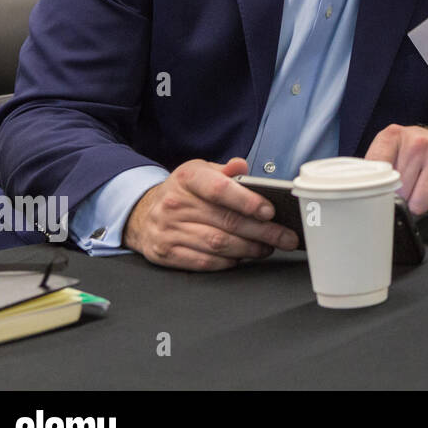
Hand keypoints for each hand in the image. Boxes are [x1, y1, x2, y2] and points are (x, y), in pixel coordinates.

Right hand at [123, 158, 297, 270]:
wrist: (142, 213)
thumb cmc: (182, 192)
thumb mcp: (200, 172)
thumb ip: (224, 171)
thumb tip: (241, 166)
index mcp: (187, 179)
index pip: (219, 189)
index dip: (247, 201)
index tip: (270, 211)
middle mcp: (175, 204)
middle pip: (227, 221)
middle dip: (263, 231)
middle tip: (285, 237)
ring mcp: (169, 230)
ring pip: (218, 244)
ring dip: (250, 248)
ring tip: (268, 247)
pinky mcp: (166, 253)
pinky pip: (204, 261)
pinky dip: (228, 261)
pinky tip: (242, 257)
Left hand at [364, 124, 427, 215]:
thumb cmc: (421, 153)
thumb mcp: (393, 150)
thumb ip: (374, 168)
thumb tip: (358, 193)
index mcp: (394, 136)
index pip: (375, 175)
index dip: (379, 191)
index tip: (382, 192)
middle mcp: (419, 142)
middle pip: (400, 195)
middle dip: (406, 197)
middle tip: (414, 184)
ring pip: (420, 205)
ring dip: (424, 204)